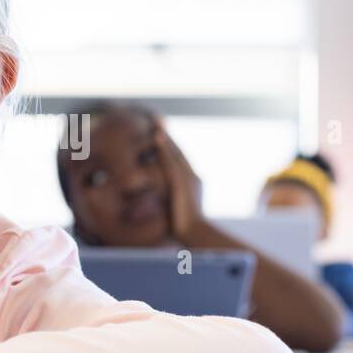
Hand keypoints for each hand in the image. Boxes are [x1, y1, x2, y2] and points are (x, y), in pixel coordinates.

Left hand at [153, 119, 204, 241]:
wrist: (196, 233)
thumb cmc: (186, 227)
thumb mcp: (177, 210)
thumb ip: (171, 200)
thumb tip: (163, 200)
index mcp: (192, 181)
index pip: (179, 159)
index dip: (170, 146)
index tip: (160, 132)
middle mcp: (192, 176)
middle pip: (178, 151)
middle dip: (167, 135)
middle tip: (158, 119)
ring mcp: (188, 178)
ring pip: (175, 153)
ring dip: (165, 136)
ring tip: (156, 122)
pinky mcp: (182, 182)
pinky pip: (171, 161)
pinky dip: (164, 148)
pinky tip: (156, 137)